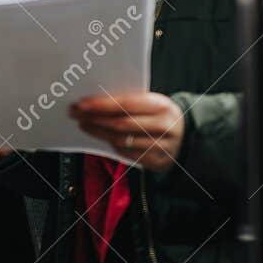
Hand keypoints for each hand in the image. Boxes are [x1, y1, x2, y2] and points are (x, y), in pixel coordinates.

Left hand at [69, 92, 185, 172]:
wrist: (186, 139)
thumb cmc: (162, 116)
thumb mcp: (153, 103)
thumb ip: (131, 102)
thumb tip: (95, 100)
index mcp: (161, 106)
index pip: (125, 104)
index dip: (101, 104)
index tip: (81, 104)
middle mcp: (163, 126)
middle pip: (121, 124)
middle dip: (94, 119)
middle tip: (76, 113)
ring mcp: (161, 146)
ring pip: (121, 140)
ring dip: (98, 132)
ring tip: (84, 124)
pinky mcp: (156, 162)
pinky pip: (127, 154)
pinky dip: (111, 145)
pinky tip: (101, 137)